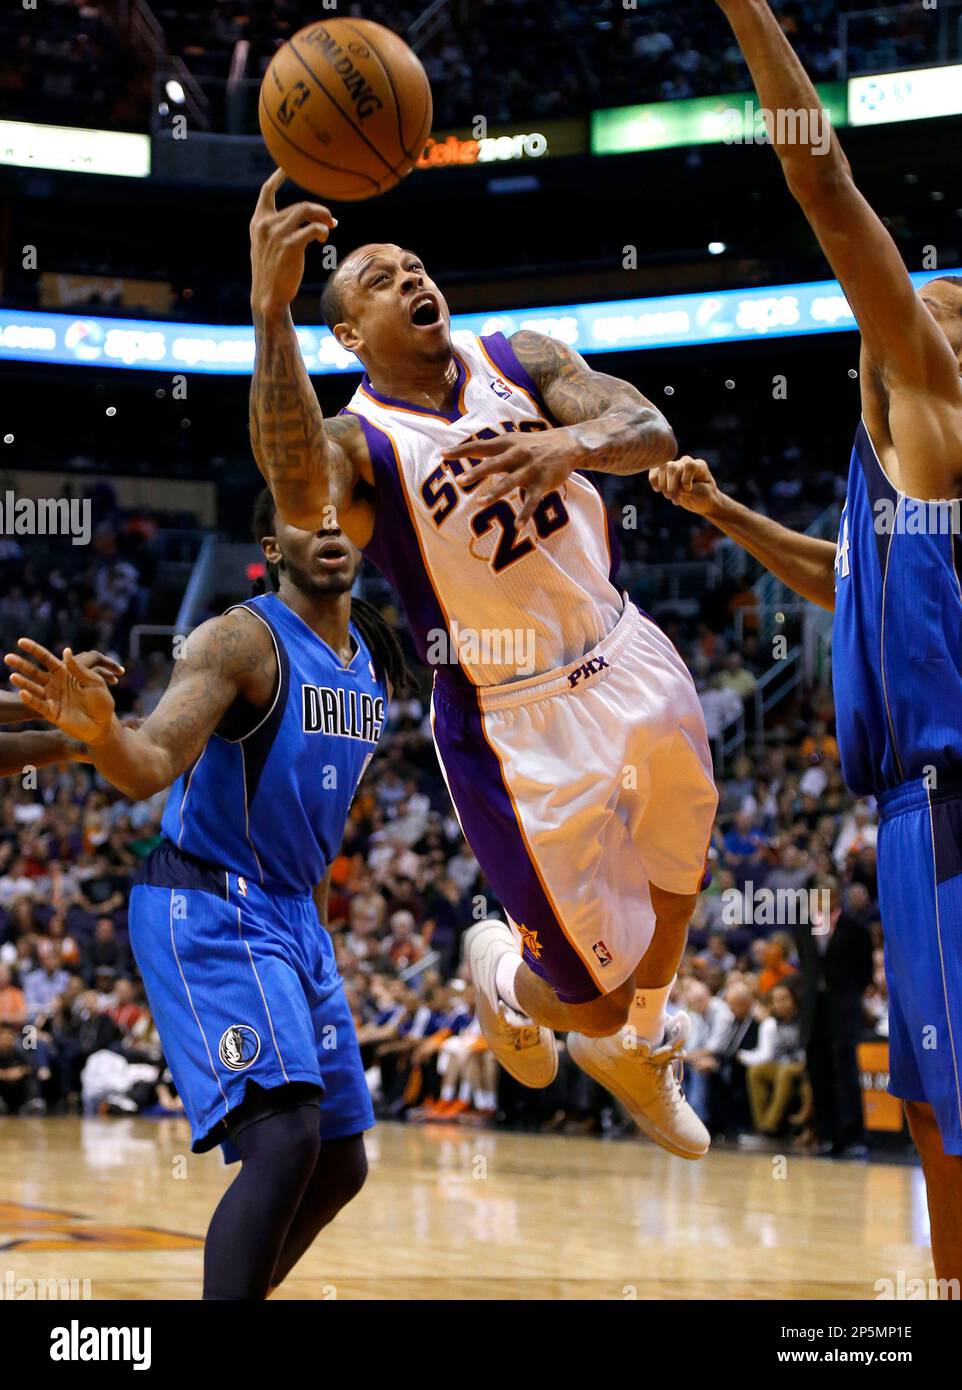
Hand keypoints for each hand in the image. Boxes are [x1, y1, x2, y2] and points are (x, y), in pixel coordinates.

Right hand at [4, 639, 115, 743]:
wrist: (103, 724)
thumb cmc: (101, 701)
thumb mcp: (93, 682)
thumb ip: (79, 669)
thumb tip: (66, 651)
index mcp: (65, 673)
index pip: (47, 659)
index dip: (34, 650)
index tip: (21, 641)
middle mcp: (54, 684)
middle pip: (34, 672)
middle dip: (21, 665)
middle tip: (8, 657)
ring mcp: (52, 698)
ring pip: (33, 688)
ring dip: (23, 682)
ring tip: (13, 676)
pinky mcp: (52, 712)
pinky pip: (39, 705)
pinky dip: (31, 699)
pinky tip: (23, 693)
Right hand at [250, 167, 336, 315]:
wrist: (268, 297)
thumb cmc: (272, 274)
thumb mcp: (268, 247)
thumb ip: (280, 230)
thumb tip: (311, 222)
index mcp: (258, 222)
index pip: (267, 192)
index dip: (278, 177)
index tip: (287, 167)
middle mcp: (266, 224)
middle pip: (300, 204)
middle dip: (320, 211)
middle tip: (331, 220)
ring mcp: (277, 234)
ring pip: (307, 211)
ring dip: (324, 217)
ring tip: (331, 226)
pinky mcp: (290, 245)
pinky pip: (313, 228)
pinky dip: (323, 230)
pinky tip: (324, 240)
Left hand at [445, 428, 578, 528]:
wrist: (569, 444)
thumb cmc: (534, 445)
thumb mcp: (513, 440)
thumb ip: (493, 450)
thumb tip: (466, 453)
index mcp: (506, 443)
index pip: (480, 446)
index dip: (461, 450)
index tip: (442, 454)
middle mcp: (517, 455)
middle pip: (494, 464)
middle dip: (477, 473)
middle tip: (460, 481)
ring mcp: (530, 470)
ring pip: (510, 483)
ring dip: (495, 493)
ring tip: (480, 503)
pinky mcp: (543, 483)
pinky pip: (532, 501)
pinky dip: (525, 514)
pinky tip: (518, 526)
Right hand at [649, 455, 723, 515]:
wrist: (703, 501)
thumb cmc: (705, 497)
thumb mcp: (701, 495)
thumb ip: (688, 490)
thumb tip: (672, 487)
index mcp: (699, 465)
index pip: (689, 465)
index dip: (686, 480)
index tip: (689, 490)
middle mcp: (687, 462)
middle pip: (672, 467)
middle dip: (671, 486)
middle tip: (674, 497)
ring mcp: (676, 466)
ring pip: (662, 468)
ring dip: (663, 485)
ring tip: (669, 497)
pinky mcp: (666, 472)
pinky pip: (655, 470)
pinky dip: (653, 480)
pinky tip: (657, 489)